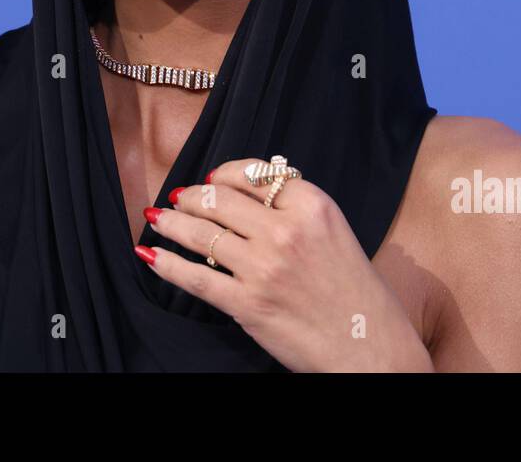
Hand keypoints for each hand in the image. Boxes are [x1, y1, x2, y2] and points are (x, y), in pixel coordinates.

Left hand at [135, 157, 434, 371]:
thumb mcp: (335, 230)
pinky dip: (166, 265)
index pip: (253, 174)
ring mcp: (263, 267)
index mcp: (313, 205)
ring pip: (201, 233)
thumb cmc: (356, 291)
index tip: (210, 179)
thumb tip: (249, 186)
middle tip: (177, 197)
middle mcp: (286, 230)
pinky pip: (194, 277)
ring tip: (157, 218)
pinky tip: (151, 256)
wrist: (369, 346)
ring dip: (171, 222)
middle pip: (219, 200)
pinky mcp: (247, 303)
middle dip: (190, 196)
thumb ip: (297, 207)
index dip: (222, 174)